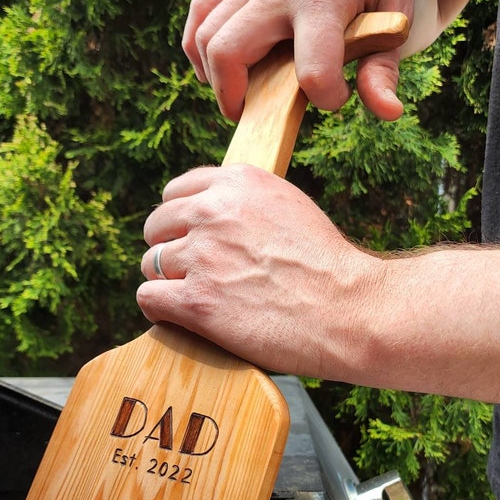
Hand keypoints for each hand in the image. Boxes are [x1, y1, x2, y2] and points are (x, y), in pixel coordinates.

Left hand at [137, 165, 381, 377]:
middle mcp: (213, 212)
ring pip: (151, 264)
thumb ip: (246, 203)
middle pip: (157, 227)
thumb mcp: (289, 207)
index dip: (180, 220)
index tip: (190, 239)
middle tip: (192, 273)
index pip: (176, 191)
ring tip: (193, 298)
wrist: (350, 310)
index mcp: (238, 182)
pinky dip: (160, 310)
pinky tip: (178, 317)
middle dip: (170, 249)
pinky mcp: (196, 302)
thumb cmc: (327, 267)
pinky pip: (149, 298)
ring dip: (167, 282)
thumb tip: (214, 212)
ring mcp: (202, 257)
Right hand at [183, 0, 419, 121]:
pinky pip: (201, 11)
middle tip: (258, 115)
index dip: (326, 97)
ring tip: (240, 97)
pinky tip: (216, 67)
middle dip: (235, 99)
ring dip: (215, 78)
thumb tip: (387, 112)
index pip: (313, 70)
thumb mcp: (397, 11)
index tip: (337, 95)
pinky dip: (198, 46)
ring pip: (205, 34)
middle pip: (228, 52)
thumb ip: (384, 66)